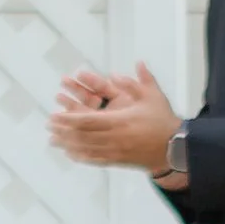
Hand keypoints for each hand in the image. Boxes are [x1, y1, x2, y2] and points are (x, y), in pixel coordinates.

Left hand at [49, 61, 178, 172]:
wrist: (176, 148)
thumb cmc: (163, 121)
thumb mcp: (154, 96)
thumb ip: (141, 80)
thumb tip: (135, 63)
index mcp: (119, 120)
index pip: (87, 120)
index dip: (68, 119)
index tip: (55, 116)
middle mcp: (114, 137)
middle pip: (82, 135)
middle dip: (63, 131)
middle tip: (48, 125)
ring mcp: (115, 151)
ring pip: (87, 149)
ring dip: (68, 144)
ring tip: (53, 140)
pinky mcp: (119, 160)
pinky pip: (96, 159)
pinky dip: (81, 157)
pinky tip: (71, 154)